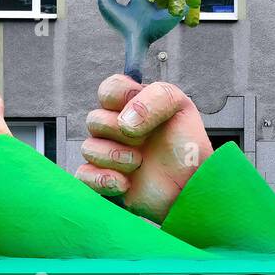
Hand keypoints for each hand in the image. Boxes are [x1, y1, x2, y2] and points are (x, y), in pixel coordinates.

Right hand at [77, 75, 211, 222]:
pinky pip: (82, 176)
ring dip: (114, 155)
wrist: (191, 186)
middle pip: (94, 119)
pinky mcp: (104, 180)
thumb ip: (156, 97)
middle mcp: (116, 128)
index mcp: (132, 106)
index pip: (109, 89)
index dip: (119, 96)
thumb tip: (123, 121)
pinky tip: (125, 183)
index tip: (139, 108)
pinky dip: (102, 179)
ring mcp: (108, 155)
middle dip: (120, 131)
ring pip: (88, 147)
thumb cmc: (186, 146)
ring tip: (139, 162)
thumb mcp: (180, 107)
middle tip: (145, 141)